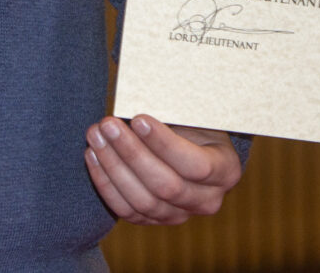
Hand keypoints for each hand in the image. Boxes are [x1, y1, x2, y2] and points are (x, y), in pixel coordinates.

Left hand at [85, 114, 242, 223]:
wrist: (193, 148)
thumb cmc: (194, 124)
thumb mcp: (196, 115)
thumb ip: (177, 113)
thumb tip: (142, 98)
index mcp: (226, 171)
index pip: (194, 165)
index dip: (164, 143)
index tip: (138, 118)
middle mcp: (208, 201)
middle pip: (165, 186)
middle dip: (132, 153)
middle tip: (108, 124)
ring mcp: (180, 215)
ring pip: (142, 201)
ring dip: (113, 167)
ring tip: (96, 136)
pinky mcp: (154, 221)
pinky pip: (126, 210)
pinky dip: (106, 183)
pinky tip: (92, 156)